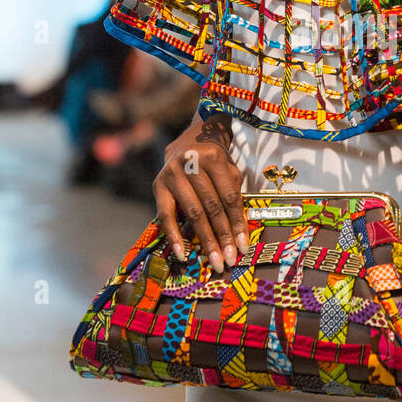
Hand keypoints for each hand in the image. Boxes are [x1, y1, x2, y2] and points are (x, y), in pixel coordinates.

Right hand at [152, 119, 249, 271]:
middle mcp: (191, 163)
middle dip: (222, 236)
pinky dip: (174, 236)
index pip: (228, 197)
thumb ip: (233, 196)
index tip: (243, 247)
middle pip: (211, 207)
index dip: (237, 223)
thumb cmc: (215, 161)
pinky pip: (165, 215)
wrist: (189, 140)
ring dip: (205, 240)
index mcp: (213, 158)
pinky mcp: (158, 185)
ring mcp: (172, 174)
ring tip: (214, 260)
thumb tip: (240, 232)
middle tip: (229, 260)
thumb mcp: (229, 170)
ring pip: (192, 213)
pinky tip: (182, 254)